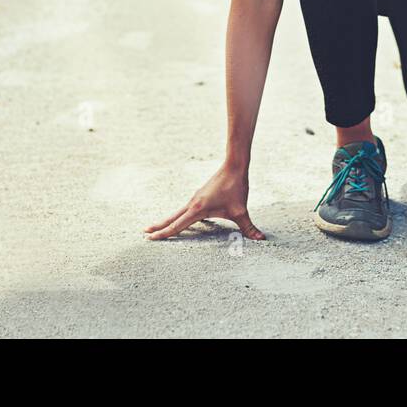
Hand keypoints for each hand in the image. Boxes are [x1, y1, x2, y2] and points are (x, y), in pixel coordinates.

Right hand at [144, 164, 264, 240]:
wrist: (234, 166)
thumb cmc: (236, 188)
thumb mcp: (241, 211)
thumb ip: (249, 227)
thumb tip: (261, 240)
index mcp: (198, 209)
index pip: (177, 225)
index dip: (164, 233)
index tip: (151, 238)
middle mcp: (193, 203)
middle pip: (172, 218)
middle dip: (159, 226)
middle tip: (145, 233)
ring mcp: (195, 198)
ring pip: (178, 212)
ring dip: (168, 220)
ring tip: (157, 227)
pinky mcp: (200, 195)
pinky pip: (185, 208)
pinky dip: (178, 215)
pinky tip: (181, 218)